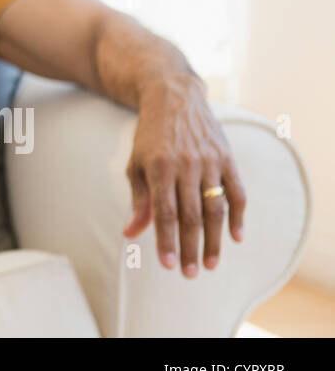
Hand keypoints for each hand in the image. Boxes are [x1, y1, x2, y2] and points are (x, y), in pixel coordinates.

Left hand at [122, 75, 245, 276]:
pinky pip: (237, 192)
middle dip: (190, 248)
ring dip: (215, 240)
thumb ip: (138, 199)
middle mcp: (186, 165)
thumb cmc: (149, 135)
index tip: (168, 265)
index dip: (166, 240)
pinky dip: (239, 216)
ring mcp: (209, 162)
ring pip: (215, 209)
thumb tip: (131, 233)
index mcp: (159, 166)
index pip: (164, 212)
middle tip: (190, 274)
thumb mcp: (135, 163)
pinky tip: (236, 238)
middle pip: (191, 216)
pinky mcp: (227, 158)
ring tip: (210, 264)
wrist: (173, 96)